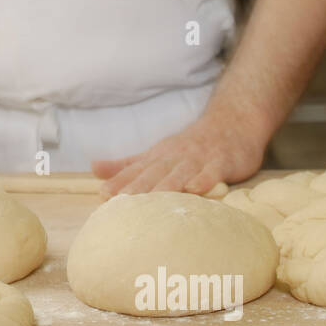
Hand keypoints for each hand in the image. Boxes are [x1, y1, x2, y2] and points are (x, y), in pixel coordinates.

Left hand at [92, 109, 265, 197]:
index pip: (136, 170)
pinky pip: (213, 172)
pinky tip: (195, 189)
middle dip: (138, 187)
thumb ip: (127, 164)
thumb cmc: (190, 146)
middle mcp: (176, 157)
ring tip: (153, 200)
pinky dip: (204, 180)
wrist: (232, 123)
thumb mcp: (156, 153)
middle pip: (155, 173)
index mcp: (158, 156)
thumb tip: (93, 168)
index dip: (120, 182)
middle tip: (121, 202)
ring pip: (181, 173)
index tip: (103, 195)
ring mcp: (199, 158)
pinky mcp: (222, 162)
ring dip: (167, 185)